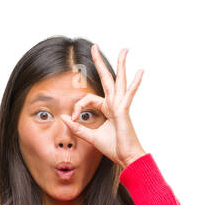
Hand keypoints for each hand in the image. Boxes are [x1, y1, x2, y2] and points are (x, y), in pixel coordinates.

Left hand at [60, 44, 146, 169]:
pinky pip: (128, 95)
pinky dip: (135, 84)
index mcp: (108, 108)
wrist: (126, 158)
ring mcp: (121, 105)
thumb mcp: (90, 136)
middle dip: (100, 62)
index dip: (79, 106)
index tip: (74, 119)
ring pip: (119, 80)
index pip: (89, 99)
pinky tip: (140, 72)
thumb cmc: (113, 147)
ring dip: (121, 64)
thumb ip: (77, 128)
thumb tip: (64, 118)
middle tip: (95, 47)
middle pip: (107, 79)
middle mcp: (114, 103)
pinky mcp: (124, 111)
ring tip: (124, 50)